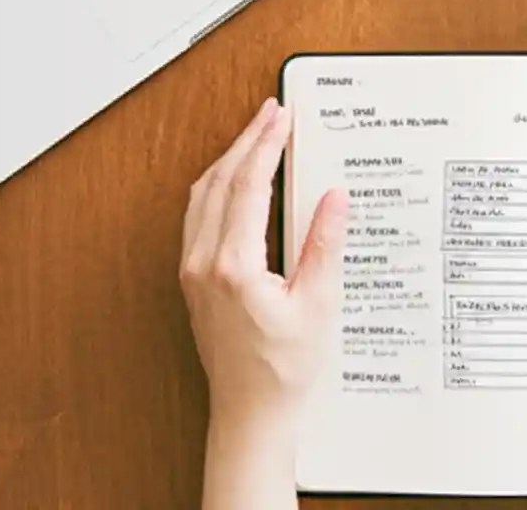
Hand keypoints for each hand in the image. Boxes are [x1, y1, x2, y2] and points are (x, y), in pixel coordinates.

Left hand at [180, 98, 347, 509]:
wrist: (250, 414)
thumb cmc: (284, 370)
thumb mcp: (319, 305)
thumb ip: (324, 245)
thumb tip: (334, 198)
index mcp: (234, 266)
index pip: (250, 186)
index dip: (267, 146)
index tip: (282, 117)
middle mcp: (204, 263)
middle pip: (221, 181)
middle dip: (247, 141)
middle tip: (272, 113)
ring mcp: (192, 271)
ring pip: (203, 196)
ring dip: (229, 160)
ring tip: (256, 136)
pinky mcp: (193, 280)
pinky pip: (198, 216)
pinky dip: (218, 186)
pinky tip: (236, 181)